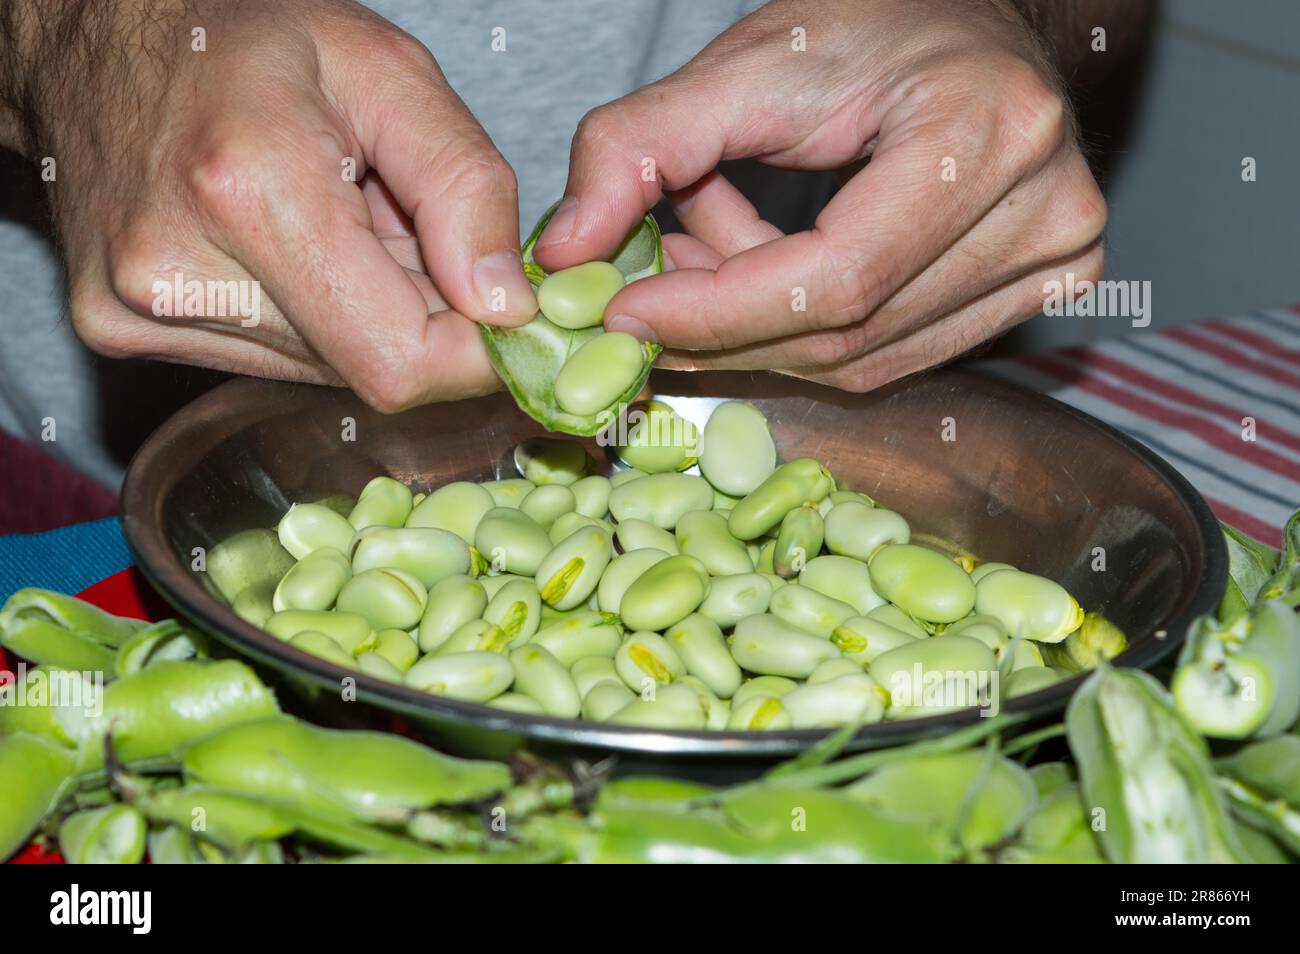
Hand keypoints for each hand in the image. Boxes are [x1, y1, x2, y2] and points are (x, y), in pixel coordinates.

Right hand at [1, 0, 533, 409]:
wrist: (97, 29)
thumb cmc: (246, 33)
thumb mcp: (388, 70)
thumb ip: (464, 185)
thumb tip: (506, 306)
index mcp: (248, 191)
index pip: (399, 361)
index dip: (473, 351)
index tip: (501, 307)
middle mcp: (177, 273)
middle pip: (365, 368)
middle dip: (417, 314)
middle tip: (400, 227)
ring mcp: (136, 310)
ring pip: (322, 372)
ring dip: (361, 312)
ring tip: (333, 222)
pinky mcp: (118, 328)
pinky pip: (269, 360)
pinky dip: (308, 315)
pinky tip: (286, 245)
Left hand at [532, 0, 1105, 390]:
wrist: (972, 21)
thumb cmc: (873, 25)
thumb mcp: (749, 58)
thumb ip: (641, 144)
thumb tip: (563, 254)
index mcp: (987, 131)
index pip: (836, 276)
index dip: (717, 311)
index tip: (623, 313)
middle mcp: (1045, 210)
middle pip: (847, 334)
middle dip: (723, 329)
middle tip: (643, 297)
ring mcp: (1055, 262)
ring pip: (863, 359)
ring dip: (758, 330)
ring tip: (701, 263)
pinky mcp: (1041, 292)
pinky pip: (891, 354)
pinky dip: (804, 333)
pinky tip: (757, 276)